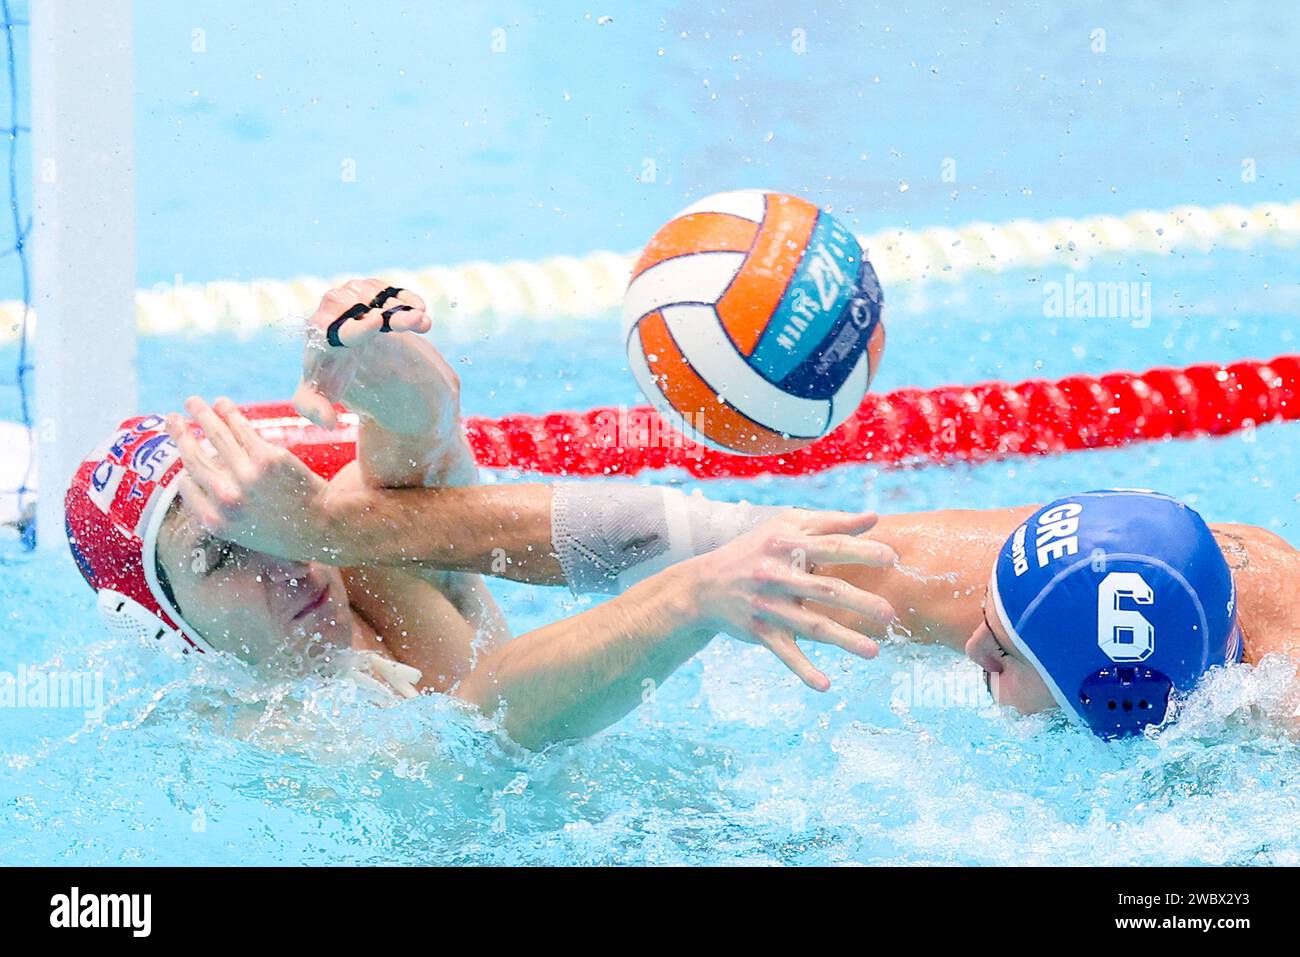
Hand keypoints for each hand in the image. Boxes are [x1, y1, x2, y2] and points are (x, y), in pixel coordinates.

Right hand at [165, 396, 330, 560]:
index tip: (185, 458)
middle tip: (171, 418)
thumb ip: (222, 512)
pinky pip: (241, 430)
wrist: (326, 526)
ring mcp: (246, 477)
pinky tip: (223, 404)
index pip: (187, 486)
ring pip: (215, 436)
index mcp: (216, 521)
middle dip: (180, 434)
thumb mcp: (245, 533)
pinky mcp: (267, 458)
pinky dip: (229, 413)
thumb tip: (198, 485)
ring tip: (192, 402)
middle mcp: (226, 499)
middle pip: (194, 457)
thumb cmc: (287, 531)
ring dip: (200, 414)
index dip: (185, 470)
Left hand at [293, 278, 438, 430]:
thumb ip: (314, 409)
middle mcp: (331, 309)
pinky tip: (421, 310)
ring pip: (375, 293)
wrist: (347, 358)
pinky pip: (387, 288)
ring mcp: (351, 297)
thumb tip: (327, 424)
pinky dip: (404, 297)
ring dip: (400, 305)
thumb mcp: (317, 396)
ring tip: (422, 321)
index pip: (334, 326)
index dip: (357, 326)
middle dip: (387, 312)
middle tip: (413, 321)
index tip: (377, 324)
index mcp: (317, 334)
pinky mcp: (369, 292)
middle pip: (356, 304)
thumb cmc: (329, 377)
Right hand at [681, 509, 897, 690]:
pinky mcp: (761, 632)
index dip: (861, 551)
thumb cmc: (755, 550)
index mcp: (785, 544)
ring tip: (873, 652)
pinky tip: (826, 686)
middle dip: (859, 602)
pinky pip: (785, 654)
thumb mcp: (785, 527)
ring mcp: (768, 606)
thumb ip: (829, 523)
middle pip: (825, 589)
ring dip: (843, 639)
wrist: (704, 585)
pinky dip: (804, 670)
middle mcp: (776, 575)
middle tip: (890, 613)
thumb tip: (873, 518)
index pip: (829, 547)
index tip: (891, 558)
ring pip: (811, 625)